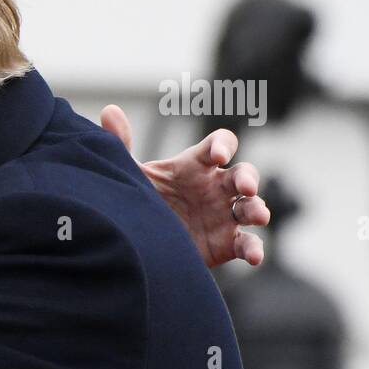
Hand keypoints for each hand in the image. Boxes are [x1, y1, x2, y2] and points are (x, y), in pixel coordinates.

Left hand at [99, 105, 270, 266]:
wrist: (139, 240)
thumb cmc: (142, 198)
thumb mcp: (132, 173)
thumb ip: (122, 144)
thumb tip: (109, 111)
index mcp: (196, 166)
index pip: (219, 146)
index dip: (223, 146)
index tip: (218, 156)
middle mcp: (216, 187)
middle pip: (243, 174)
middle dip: (249, 178)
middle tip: (246, 186)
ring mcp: (224, 214)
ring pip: (251, 206)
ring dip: (258, 208)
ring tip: (259, 215)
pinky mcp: (227, 242)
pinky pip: (247, 243)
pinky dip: (254, 248)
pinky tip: (255, 257)